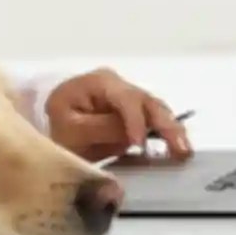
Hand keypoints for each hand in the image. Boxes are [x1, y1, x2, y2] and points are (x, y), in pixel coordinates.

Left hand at [44, 68, 192, 163]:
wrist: (50, 122)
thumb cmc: (57, 124)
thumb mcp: (71, 129)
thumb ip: (101, 129)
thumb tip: (134, 135)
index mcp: (98, 82)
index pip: (125, 98)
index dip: (135, 121)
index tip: (140, 144)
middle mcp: (118, 84)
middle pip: (147, 102)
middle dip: (166, 125)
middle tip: (181, 149)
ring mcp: (127, 97)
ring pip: (155, 110)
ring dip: (172, 131)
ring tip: (185, 152)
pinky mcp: (133, 112)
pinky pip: (153, 120)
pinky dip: (166, 134)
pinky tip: (179, 149)